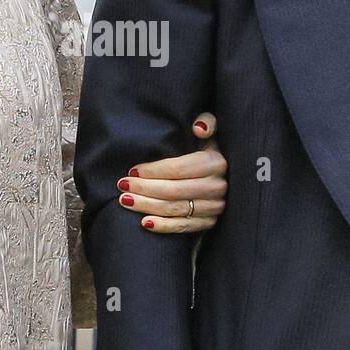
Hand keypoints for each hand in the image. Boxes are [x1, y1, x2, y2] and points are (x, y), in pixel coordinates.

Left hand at [118, 110, 227, 232]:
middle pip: (174, 191)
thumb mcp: (211, 131)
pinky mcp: (210, 222)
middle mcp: (218, 186)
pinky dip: (163, 226)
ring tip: (125, 201)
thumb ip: (207, 121)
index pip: (179, 168)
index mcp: (216, 162)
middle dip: (145, 189)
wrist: (227, 173)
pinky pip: (184, 227)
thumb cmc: (208, 148)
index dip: (154, 170)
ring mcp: (215, 207)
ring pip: (176, 210)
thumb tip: (199, 128)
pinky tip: (144, 223)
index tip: (133, 170)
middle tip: (123, 185)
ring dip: (148, 207)